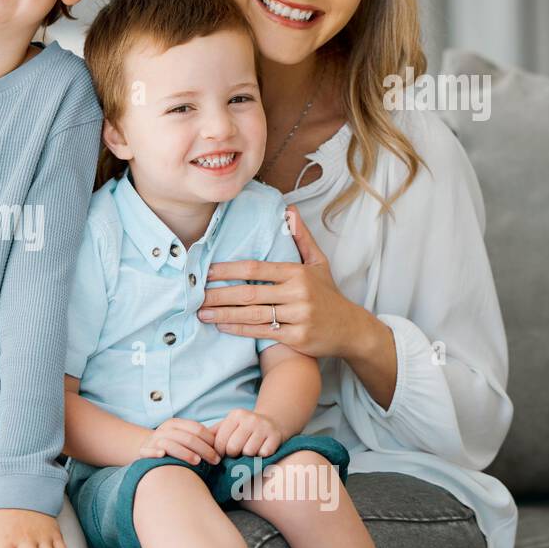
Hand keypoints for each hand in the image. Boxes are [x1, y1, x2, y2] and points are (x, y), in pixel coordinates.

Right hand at [138, 418, 218, 464]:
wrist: (148, 450)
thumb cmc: (174, 446)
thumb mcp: (186, 438)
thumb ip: (202, 438)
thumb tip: (226, 437)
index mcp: (176, 424)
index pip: (196, 429)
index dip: (210, 440)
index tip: (221, 453)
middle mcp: (164, 430)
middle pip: (187, 437)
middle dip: (203, 449)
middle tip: (216, 461)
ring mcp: (153, 440)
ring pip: (170, 443)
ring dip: (184, 452)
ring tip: (197, 462)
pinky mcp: (143, 451)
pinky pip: (148, 451)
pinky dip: (154, 452)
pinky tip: (162, 456)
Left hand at [198, 206, 365, 357]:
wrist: (352, 329)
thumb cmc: (328, 294)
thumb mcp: (319, 263)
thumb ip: (301, 238)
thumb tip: (289, 210)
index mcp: (298, 272)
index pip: (256, 268)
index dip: (228, 270)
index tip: (206, 272)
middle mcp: (298, 293)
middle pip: (250, 293)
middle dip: (219, 294)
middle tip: (196, 295)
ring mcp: (298, 316)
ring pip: (253, 314)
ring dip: (224, 314)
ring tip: (202, 312)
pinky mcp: (297, 337)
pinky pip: (261, 332)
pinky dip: (239, 330)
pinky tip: (222, 326)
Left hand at [208, 409, 282, 457]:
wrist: (272, 422)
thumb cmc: (244, 428)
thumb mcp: (229, 425)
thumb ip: (213, 433)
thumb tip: (195, 443)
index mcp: (235, 416)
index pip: (220, 441)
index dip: (219, 452)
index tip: (222, 454)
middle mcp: (249, 419)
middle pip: (233, 448)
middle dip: (233, 455)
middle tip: (236, 453)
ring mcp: (264, 427)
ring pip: (249, 452)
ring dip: (248, 456)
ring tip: (249, 451)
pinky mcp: (276, 436)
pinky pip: (264, 454)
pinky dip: (261, 456)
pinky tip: (261, 450)